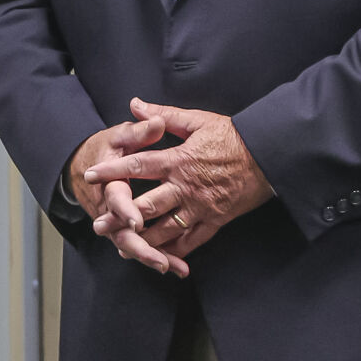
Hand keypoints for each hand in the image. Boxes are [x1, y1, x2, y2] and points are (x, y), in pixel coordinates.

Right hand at [67, 117, 187, 277]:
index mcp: (108, 183)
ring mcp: (114, 222)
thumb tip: (157, 122)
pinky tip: (176, 266)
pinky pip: (137, 246)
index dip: (124, 211)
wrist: (82, 165)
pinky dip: (154, 256)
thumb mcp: (119, 136)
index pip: (114, 199)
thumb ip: (138, 132)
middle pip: (121, 234)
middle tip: (160, 260)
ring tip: (173, 268)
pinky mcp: (122, 229)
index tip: (136, 221)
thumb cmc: (105, 149)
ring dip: (150, 257)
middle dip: (140, 248)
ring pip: (130, 245)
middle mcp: (109, 208)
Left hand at [85, 97, 274, 265]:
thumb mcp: (197, 120)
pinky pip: (193, 240)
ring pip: (167, 228)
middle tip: (98, 225)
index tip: (90, 175)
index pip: (137, 166)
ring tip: (122, 247)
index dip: (112, 171)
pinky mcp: (216, 220)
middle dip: (120, 216)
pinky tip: (161, 256)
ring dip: (143, 239)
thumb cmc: (232, 136)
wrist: (270, 156)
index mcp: (178, 160)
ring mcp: (201, 207)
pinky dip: (176, 250)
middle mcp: (186, 186)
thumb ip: (163, 115)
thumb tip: (135, 105)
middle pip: (147, 205)